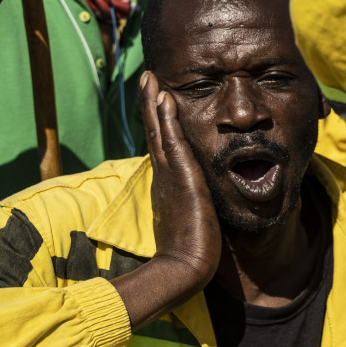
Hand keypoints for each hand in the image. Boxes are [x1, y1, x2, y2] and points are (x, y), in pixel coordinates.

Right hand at [110, 72, 220, 325]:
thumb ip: (192, 205)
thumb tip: (197, 201)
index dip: (159, 121)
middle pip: (154, 131)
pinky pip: (171, 141)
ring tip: (151, 78)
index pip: (162, 144)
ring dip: (155, 103)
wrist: (185, 268)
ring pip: (158, 131)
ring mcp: (168, 175)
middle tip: (148, 78)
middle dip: (151, 104)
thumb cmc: (192, 250)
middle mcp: (163, 175)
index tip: (158, 98)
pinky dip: (167, 119)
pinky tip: (166, 98)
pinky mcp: (179, 178)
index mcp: (167, 183)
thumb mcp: (192, 218)